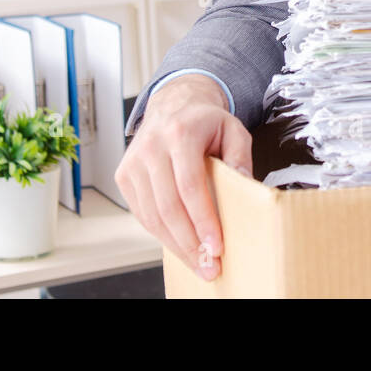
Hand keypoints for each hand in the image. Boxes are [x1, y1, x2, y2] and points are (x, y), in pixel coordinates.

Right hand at [113, 75, 253, 280]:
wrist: (173, 105)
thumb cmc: (206, 122)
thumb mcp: (233, 129)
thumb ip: (241, 155)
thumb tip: (245, 185)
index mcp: (180, 133)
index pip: (190, 185)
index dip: (203, 220)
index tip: (217, 246)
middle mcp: (151, 147)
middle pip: (168, 206)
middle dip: (190, 242)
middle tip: (210, 266)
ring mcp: (133, 162)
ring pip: (152, 215)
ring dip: (175, 245)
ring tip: (197, 263)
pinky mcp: (124, 176)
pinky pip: (142, 214)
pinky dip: (161, 234)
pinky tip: (180, 246)